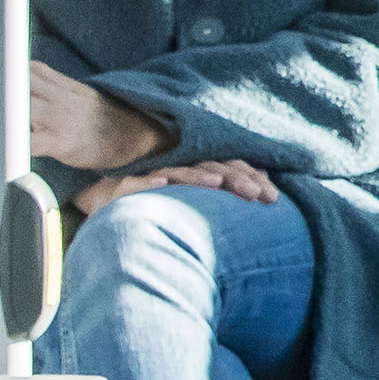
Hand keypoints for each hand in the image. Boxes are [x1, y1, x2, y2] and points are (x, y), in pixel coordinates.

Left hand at [0, 61, 163, 170]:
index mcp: (40, 75)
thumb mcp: (44, 94)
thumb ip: (7, 94)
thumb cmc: (76, 112)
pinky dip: (10, 143)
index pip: (0, 65)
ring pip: (14, 106)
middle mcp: (47, 90)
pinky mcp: (63, 140)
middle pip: (4, 78)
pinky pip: (32, 141)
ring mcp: (56, 115)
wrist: (124, 130)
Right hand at [75, 158, 279, 215]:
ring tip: (217, 183)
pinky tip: (162, 184)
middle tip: (257, 195)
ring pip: (178, 173)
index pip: (229, 171)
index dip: (251, 180)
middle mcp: (177, 173)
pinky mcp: (123, 190)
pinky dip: (150, 183)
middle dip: (235, 180)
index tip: (273, 199)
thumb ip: (226, 197)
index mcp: (197, 176)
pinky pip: (136, 184)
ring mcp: (151, 178)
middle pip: (211, 169)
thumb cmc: (158, 210)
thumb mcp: (194, 208)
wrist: (105, 207)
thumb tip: (262, 185)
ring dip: (197, 177)